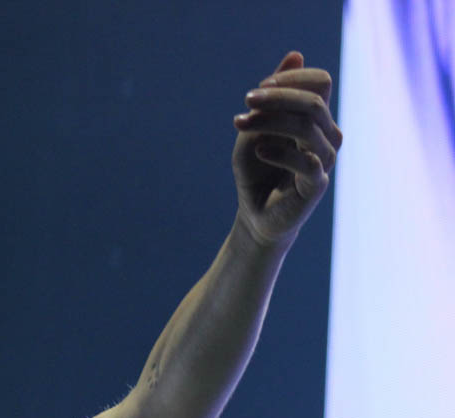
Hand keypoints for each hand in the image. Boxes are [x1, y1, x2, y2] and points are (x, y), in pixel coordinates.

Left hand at [232, 51, 342, 247]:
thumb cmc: (256, 170)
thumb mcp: (255, 129)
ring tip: (240, 125)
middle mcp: (327, 136)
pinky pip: (306, 161)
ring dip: (271, 121)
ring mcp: (326, 160)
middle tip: (246, 101)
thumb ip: (272, 97)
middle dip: (278, 97)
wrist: (255, 214)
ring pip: (308, 127)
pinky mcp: (317, 184)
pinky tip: (259, 150)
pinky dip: (279, 151)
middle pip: (314, 102)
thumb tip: (295, 53)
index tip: (258, 90)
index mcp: (316, 118)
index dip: (291, 79)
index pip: (320, 82)